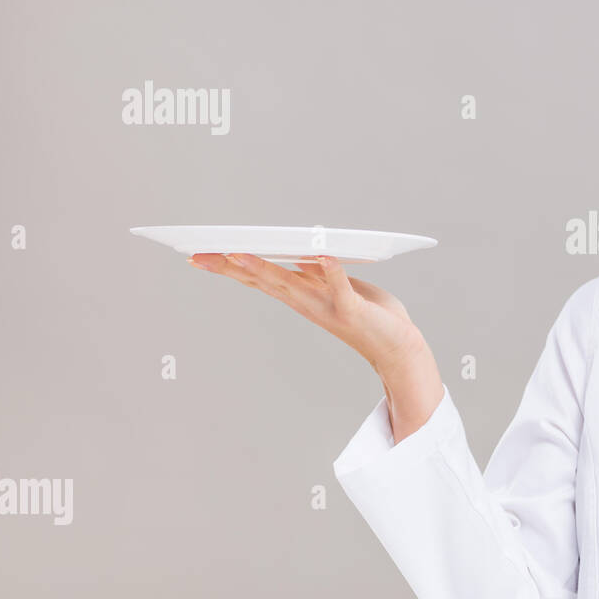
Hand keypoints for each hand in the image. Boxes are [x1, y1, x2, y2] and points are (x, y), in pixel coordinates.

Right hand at [188, 252, 442, 441]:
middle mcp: (308, 303)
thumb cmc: (369, 315)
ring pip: (292, 284)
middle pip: (264, 280)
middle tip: (199, 254)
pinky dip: (333, 272)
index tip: (199, 255)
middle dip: (232, 266)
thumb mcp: (336, 288)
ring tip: (240, 252)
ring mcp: (328, 307)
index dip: (229, 266)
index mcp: (301, 295)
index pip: (259, 278)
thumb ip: (317, 274)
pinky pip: (342, 288)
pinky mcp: (353, 310)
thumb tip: (299, 253)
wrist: (399, 345)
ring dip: (267, 269)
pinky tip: (322, 256)